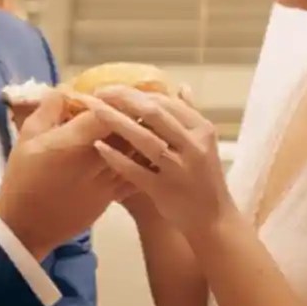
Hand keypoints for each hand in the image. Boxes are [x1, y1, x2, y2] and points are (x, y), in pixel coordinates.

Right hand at [0, 90, 134, 259]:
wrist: (26, 226)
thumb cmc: (22, 178)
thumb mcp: (27, 137)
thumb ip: (48, 109)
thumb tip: (66, 89)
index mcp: (75, 142)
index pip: (108, 112)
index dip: (116, 97)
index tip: (118, 89)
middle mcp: (98, 160)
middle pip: (130, 129)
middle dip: (136, 113)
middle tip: (141, 100)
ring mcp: (109, 181)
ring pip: (138, 151)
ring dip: (144, 134)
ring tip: (148, 120)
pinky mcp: (113, 196)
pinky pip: (137, 174)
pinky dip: (144, 159)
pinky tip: (147, 148)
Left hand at [90, 87, 237, 238]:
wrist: (213, 219)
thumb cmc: (204, 179)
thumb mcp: (204, 144)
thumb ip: (191, 116)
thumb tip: (182, 86)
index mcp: (202, 130)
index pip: (167, 102)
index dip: (138, 92)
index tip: (115, 86)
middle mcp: (193, 146)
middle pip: (154, 114)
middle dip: (123, 99)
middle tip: (99, 91)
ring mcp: (178, 169)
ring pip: (144, 139)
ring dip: (116, 122)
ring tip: (93, 110)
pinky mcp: (164, 190)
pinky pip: (136, 171)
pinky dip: (117, 158)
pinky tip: (99, 146)